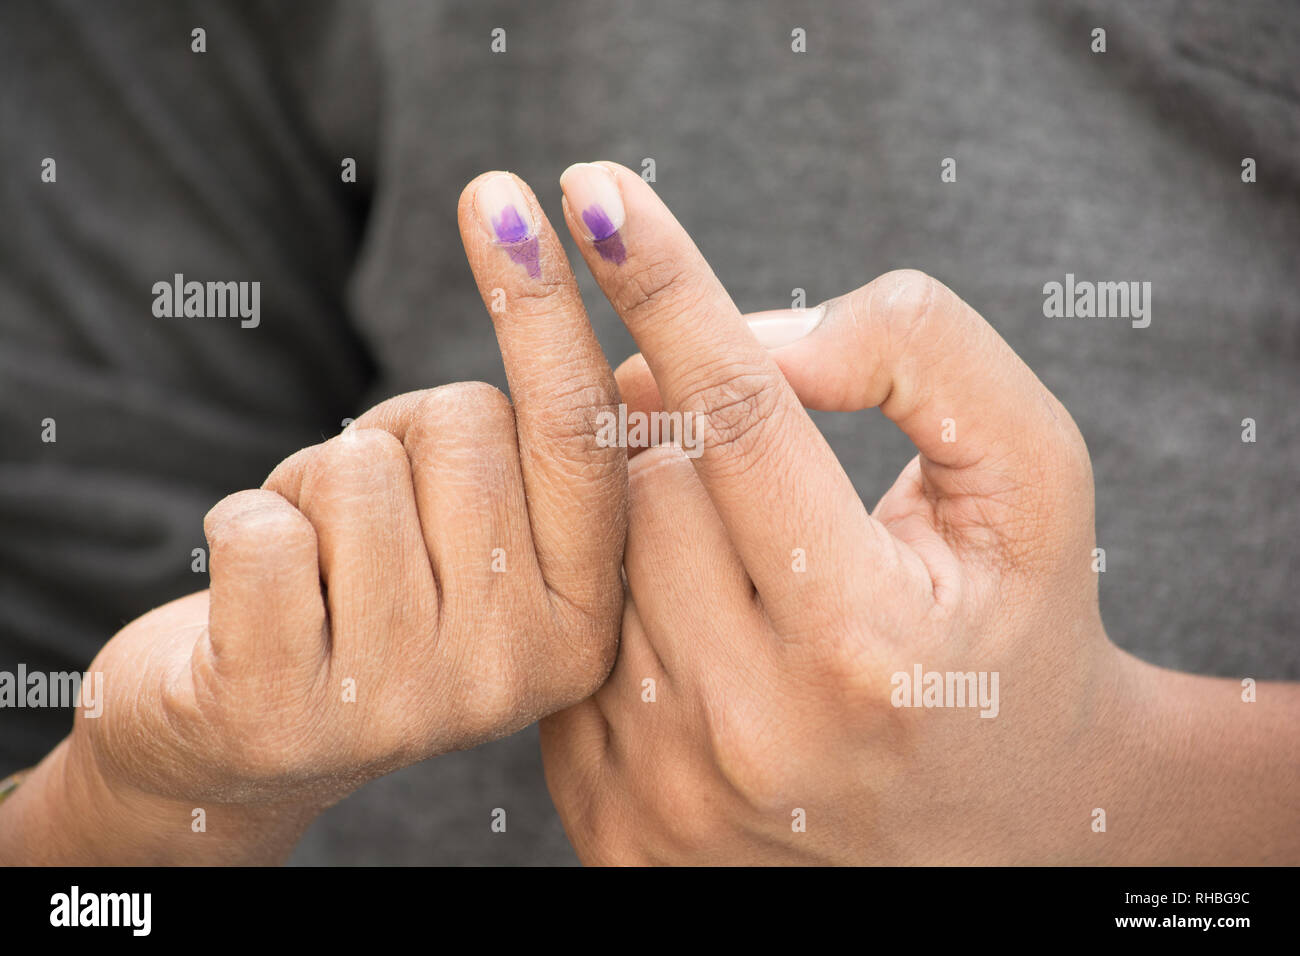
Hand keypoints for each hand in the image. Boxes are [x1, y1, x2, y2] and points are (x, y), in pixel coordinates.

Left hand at [2, 172, 626, 862]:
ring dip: (317, 484)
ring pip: (356, 467)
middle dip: (400, 431)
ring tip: (323, 564)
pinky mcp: (285, 712)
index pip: (582, 433)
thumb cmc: (383, 595)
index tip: (509, 194)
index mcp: (587, 617)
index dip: (546, 308)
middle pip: (464, 425)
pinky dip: (244, 518)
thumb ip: (558, 459)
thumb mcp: (495, 532)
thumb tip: (639, 355)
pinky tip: (261, 598)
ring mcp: (405, 701)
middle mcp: (517, 672)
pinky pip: (259, 523)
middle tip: (381, 516)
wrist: (254, 734)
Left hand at [540, 162, 1299, 864]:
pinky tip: (692, 614)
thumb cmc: (1015, 626)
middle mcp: (754, 730)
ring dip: (642, 502)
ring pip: (593, 558)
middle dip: (674, 414)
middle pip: (647, 482)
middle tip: (722, 422)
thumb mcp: (1032, 480)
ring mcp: (669, 787)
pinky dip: (615, 594)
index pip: (738, 418)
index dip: (666, 286)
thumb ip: (924, 361)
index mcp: (865, 644)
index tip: (593, 191)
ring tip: (728, 528)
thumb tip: (765, 334)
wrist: (994, 824)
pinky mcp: (613, 817)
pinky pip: (569, 643)